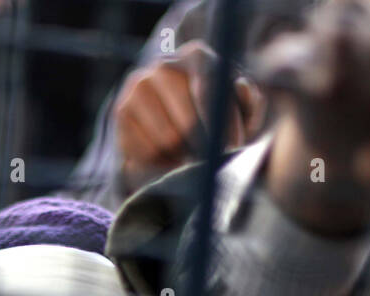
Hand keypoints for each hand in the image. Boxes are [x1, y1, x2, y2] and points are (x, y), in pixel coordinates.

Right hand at [115, 41, 258, 195]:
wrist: (174, 136)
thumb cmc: (215, 121)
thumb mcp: (240, 112)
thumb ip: (248, 102)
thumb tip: (240, 87)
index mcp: (197, 57)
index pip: (209, 82)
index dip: (221, 119)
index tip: (230, 148)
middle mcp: (164, 66)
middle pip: (187, 116)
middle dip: (203, 146)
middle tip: (211, 163)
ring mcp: (138, 87)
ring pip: (167, 138)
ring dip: (182, 157)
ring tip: (189, 158)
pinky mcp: (121, 112)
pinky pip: (145, 150)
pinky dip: (160, 163)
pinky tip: (168, 159)